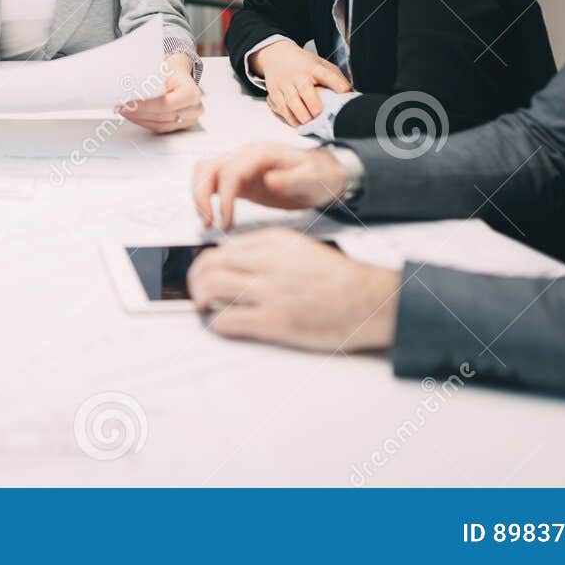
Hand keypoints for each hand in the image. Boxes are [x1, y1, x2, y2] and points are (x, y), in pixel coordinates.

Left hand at [117, 53, 203, 133]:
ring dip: (139, 119)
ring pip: (159, 125)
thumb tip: (127, 88)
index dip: (144, 106)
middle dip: (138, 113)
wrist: (178, 73)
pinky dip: (145, 122)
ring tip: (125, 111)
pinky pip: (160, 128)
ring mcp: (189, 120)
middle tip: (122, 107)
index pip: (165, 105)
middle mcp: (194, 109)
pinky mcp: (180, 125)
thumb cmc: (171, 70)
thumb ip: (149, 82)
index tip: (128, 103)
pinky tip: (134, 116)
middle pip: (161, 117)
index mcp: (191, 94)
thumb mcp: (161, 70)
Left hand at [187, 227, 399, 351]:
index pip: (223, 247)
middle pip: (209, 264)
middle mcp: (267, 262)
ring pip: (211, 288)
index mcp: (274, 241)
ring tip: (204, 306)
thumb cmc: (338, 279)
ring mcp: (270, 292)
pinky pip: (228, 320)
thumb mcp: (300, 248)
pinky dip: (217, 322)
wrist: (369, 300)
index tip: (205, 272)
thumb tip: (232, 262)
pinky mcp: (274, 321)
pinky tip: (223, 323)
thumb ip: (267, 251)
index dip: (207, 262)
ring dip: (200, 298)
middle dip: (195, 279)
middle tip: (196, 290)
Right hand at [191, 142, 348, 229]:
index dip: (225, 198)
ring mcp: (240, 165)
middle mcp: (245, 155)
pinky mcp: (239, 178)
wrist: (322, 174)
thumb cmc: (318, 175)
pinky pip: (212, 181)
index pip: (231, 171)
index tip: (226, 221)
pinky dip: (205, 196)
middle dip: (202, 195)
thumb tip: (269, 180)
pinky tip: (212, 215)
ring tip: (207, 221)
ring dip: (199, 195)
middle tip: (208, 222)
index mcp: (261, 153)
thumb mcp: (312, 178)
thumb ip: (292, 179)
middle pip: (209, 168)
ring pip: (205, 171)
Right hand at [249, 40, 351, 126]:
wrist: (276, 55)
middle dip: (313, 104)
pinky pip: (281, 107)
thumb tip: (351, 93)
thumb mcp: (320, 64)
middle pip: (305, 90)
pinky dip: (289, 118)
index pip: (326, 74)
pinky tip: (297, 123)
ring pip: (291, 102)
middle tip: (319, 115)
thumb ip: (335, 77)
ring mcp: (285, 84)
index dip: (336, 82)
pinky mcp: (274, 92)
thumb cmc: (303, 64)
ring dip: (300, 115)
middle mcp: (298, 76)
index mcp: (313, 68)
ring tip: (308, 123)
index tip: (344, 91)